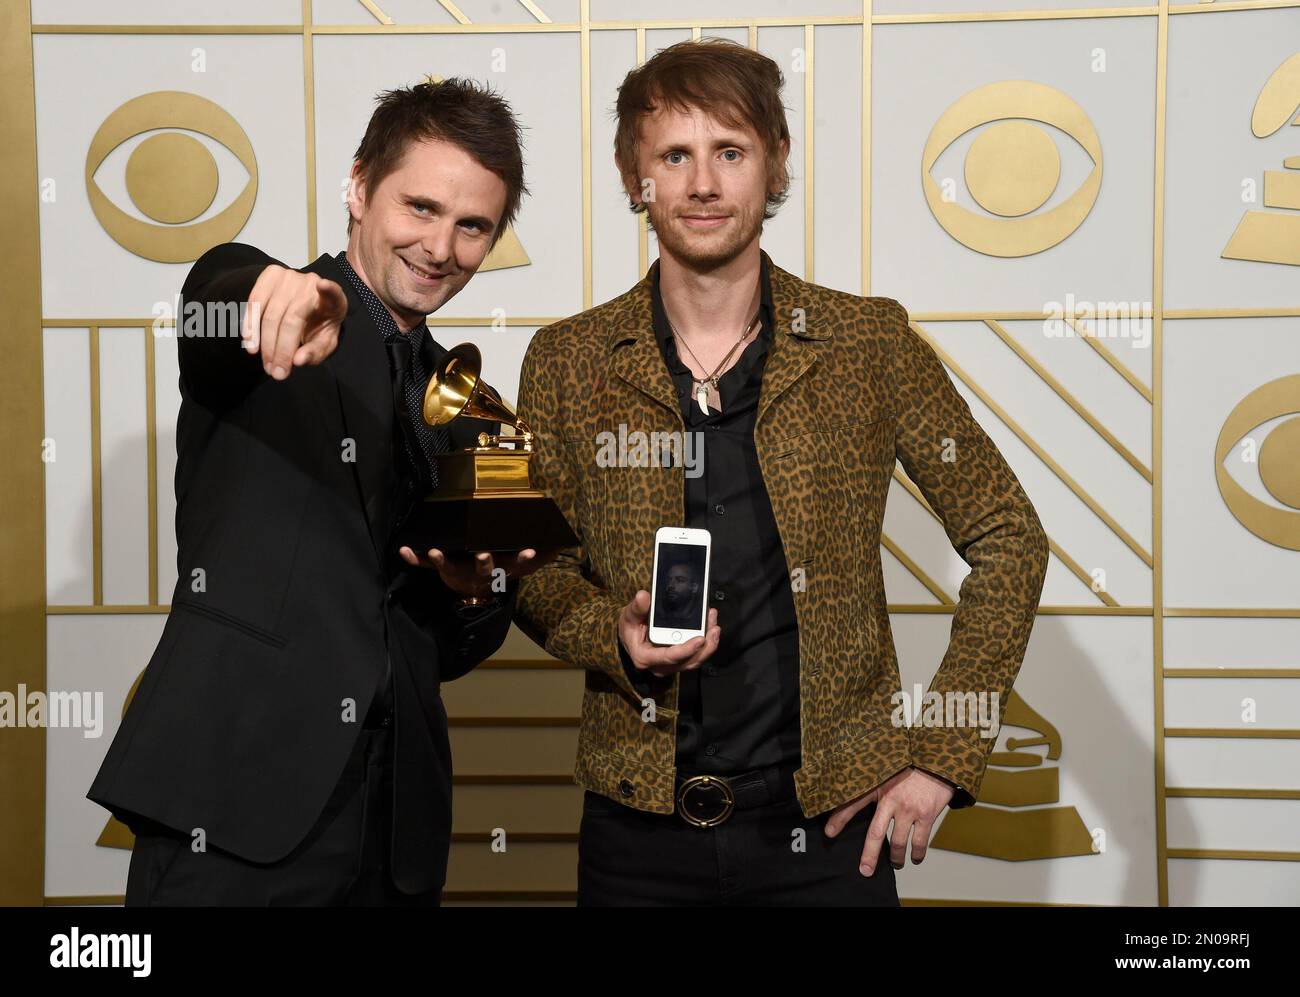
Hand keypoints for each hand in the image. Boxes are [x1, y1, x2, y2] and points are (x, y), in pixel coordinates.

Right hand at [243, 264, 346, 379]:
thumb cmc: (316, 327)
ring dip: (266, 344)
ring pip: (271, 314)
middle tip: (277, 373)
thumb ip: (315, 352)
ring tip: (267, 365)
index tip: (324, 285)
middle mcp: (311, 284)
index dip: (330, 289)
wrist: (300, 305)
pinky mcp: (271, 275)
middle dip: (282, 350)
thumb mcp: (322, 343)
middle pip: (292, 319)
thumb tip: (298, 360)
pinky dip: (250, 325)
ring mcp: (290, 277)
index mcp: (334, 301)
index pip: (334, 294)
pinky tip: (250, 343)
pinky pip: (255, 302)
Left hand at [397, 547, 555, 597]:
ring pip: (450, 567)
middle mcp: (480, 572)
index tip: (530, 552)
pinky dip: (414, 558)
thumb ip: (542, 556)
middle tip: (484, 555)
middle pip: (484, 568)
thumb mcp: (520, 567)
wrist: (474, 594)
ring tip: (435, 551)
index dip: (523, 560)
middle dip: (484, 562)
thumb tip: (566, 543)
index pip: (516, 566)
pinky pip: (425, 566)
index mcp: (501, 569)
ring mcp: (459, 571)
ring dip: (442, 560)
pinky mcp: (442, 570)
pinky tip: (403, 550)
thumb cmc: (498, 571)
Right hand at [618, 590, 719, 678]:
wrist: (631, 637)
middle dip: (705, 645)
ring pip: (695, 660)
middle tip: (714, 627)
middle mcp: (660, 666)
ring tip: (715, 625)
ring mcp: (671, 664)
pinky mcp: (680, 660)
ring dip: (709, 645)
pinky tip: (710, 626)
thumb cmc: (630, 628)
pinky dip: (706, 642)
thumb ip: (636, 607)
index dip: (687, 649)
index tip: (701, 638)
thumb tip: (643, 596)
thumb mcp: (629, 616)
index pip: (670, 657)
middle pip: (688, 661)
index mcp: (645, 657)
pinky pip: (696, 655)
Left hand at [823, 767, 955, 875]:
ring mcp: (910, 809)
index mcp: (878, 788)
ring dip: (896, 858)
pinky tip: (915, 858)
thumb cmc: (910, 767)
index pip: (853, 803)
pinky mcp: (926, 815)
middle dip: (870, 855)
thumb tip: (857, 800)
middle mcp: (891, 800)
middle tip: (865, 870)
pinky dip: (917, 854)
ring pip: (899, 842)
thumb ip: (873, 787)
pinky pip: (919, 842)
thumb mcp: (887, 772)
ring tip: (895, 864)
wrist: (937, 762)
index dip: (839, 819)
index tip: (829, 833)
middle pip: (876, 833)